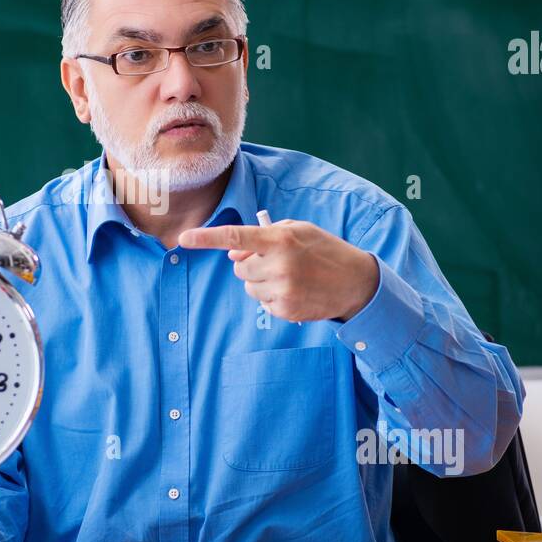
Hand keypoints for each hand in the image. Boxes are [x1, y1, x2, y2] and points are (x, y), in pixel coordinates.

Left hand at [178, 219, 378, 322]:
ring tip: (289, 276)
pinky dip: (272, 296)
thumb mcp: (298, 232)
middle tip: (275, 261)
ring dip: (260, 281)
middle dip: (250, 262)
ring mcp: (282, 290)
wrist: (356, 282)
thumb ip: (263, 237)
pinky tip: (295, 291)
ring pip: (248, 286)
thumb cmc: (324, 250)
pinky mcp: (285, 310)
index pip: (235, 237)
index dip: (207, 238)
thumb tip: (233, 252)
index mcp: (280, 240)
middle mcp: (279, 265)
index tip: (184, 238)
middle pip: (239, 266)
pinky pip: (262, 302)